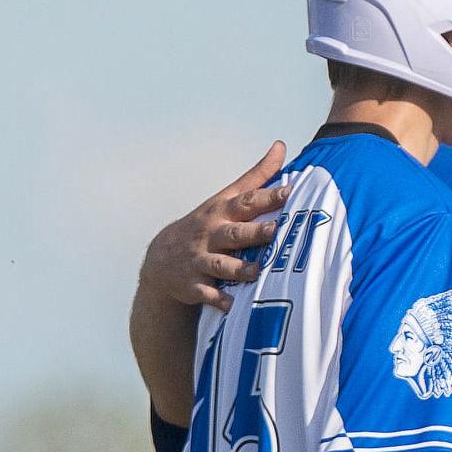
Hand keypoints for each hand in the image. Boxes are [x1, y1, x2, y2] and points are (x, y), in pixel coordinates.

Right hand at [139, 142, 289, 310]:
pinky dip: (218, 299)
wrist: (161, 259)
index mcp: (222, 212)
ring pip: (221, 265)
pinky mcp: (193, 285)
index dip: (267, 197)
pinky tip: (231, 305)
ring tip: (257, 271)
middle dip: (254, 233)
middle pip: (235, 233)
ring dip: (239, 269)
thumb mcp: (226, 198)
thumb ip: (256, 176)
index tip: (289, 192)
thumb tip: (281, 146)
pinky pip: (206, 294)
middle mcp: (211, 234)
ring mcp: (200, 260)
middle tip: (275, 232)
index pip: (246, 201)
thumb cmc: (206, 225)